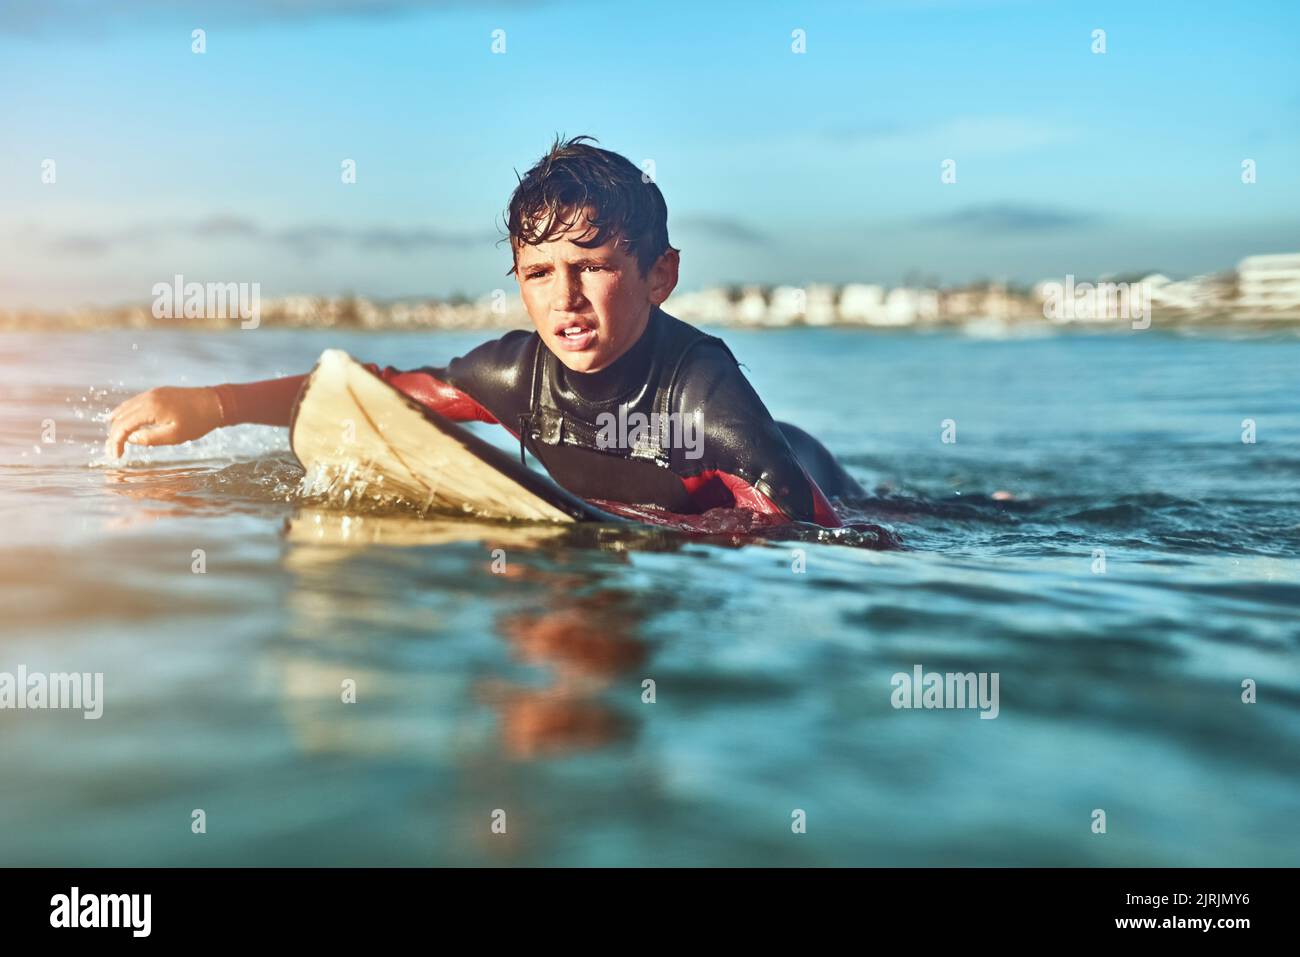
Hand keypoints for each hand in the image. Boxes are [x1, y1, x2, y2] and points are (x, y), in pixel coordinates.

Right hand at [105, 386, 223, 458]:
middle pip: (120, 416)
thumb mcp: (175, 436)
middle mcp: (147, 397)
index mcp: (150, 408)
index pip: (123, 426)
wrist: (216, 402)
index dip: (115, 442)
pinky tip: (127, 422)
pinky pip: (135, 403)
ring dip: (118, 423)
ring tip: (115, 439)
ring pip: (125, 407)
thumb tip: (131, 439)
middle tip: (113, 451)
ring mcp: (152, 393)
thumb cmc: (198, 422)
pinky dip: (127, 414)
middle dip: (114, 434)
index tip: (115, 457)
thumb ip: (150, 439)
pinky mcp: (158, 392)